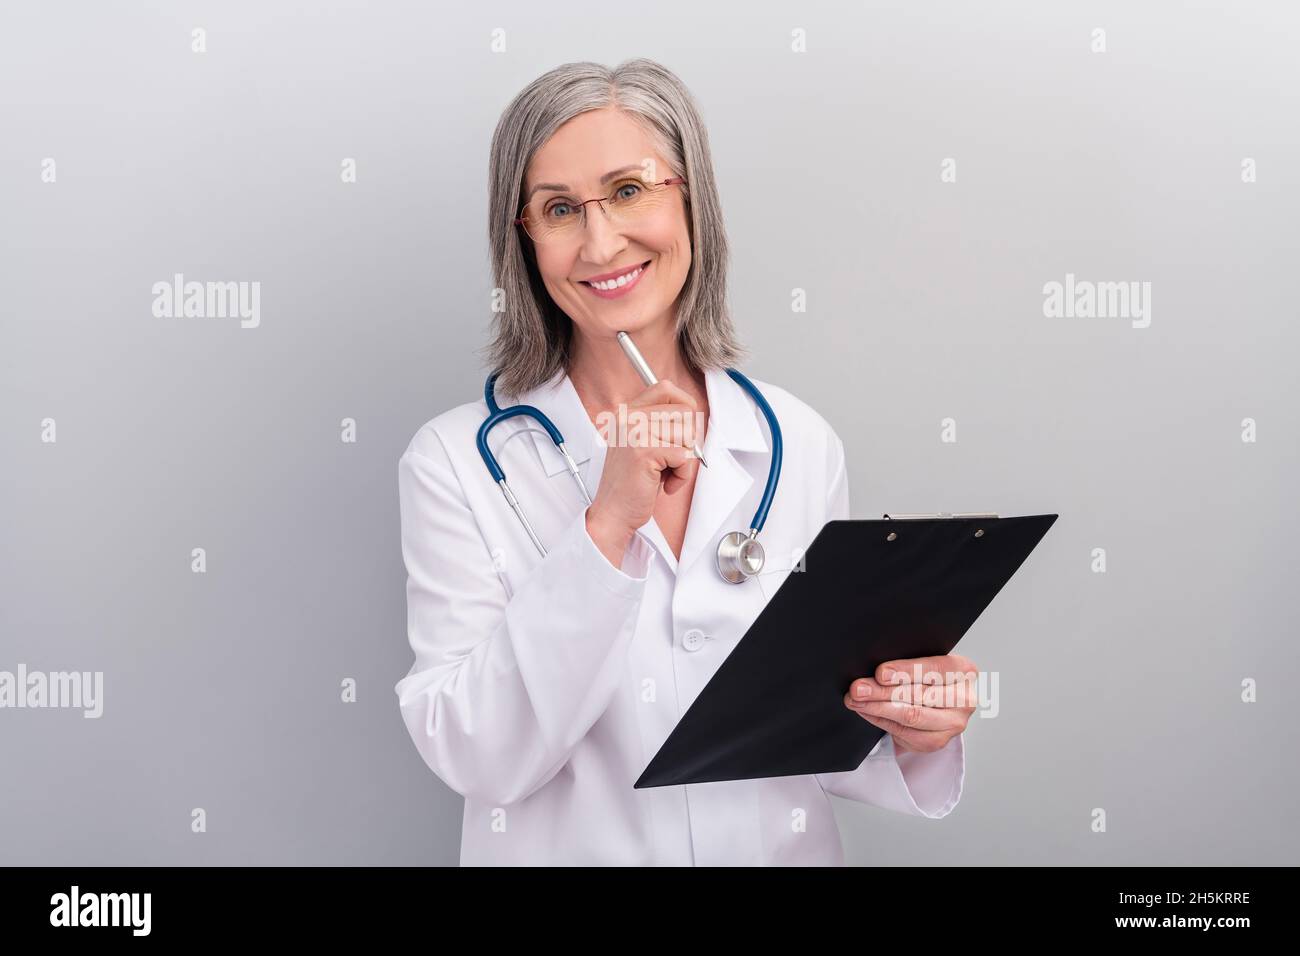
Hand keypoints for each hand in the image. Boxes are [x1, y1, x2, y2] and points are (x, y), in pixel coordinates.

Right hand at [585, 379, 702, 564]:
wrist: (613, 513)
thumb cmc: (633, 484)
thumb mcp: (645, 446)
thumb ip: (663, 426)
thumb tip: (694, 414)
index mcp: (627, 414)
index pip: (665, 388)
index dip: (684, 406)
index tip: (683, 428)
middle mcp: (629, 418)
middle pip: (684, 412)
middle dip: (687, 440)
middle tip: (670, 460)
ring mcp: (634, 433)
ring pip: (687, 435)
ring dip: (684, 461)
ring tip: (664, 474)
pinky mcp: (643, 452)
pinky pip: (684, 457)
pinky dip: (681, 476)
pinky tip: (663, 485)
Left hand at [842, 654, 978, 753]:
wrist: (937, 706)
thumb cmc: (927, 679)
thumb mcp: (924, 665)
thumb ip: (906, 665)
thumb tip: (876, 670)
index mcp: (964, 671)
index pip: (936, 669)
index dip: (906, 670)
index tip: (880, 673)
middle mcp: (964, 699)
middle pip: (920, 694)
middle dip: (883, 691)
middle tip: (859, 688)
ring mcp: (953, 723)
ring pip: (911, 716)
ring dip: (877, 708)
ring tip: (856, 701)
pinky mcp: (937, 742)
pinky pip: (903, 732)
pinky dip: (880, 720)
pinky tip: (866, 712)